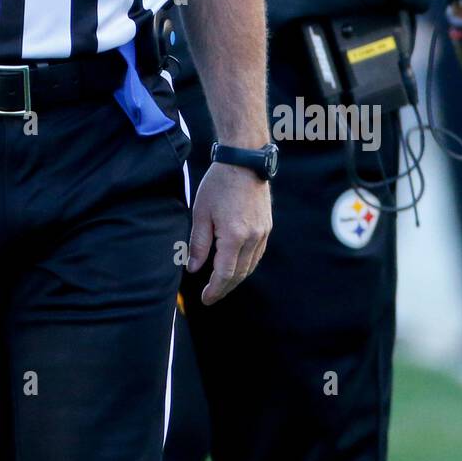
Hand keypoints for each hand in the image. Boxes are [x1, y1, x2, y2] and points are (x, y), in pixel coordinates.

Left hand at [186, 162, 271, 304]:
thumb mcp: (201, 212)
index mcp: (233, 236)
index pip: (224, 274)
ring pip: (250, 266)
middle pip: (239, 274)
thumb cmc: (219, 184)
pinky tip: (236, 266)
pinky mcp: (267, 227)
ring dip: (236, 279)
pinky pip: (257, 255)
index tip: (205, 299)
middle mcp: (252, 238)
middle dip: (224, 288)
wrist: (244, 161)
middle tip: (211, 296)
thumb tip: (193, 268)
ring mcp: (263, 233)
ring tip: (221, 284)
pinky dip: (246, 265)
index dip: (214, 290)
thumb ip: (198, 243)